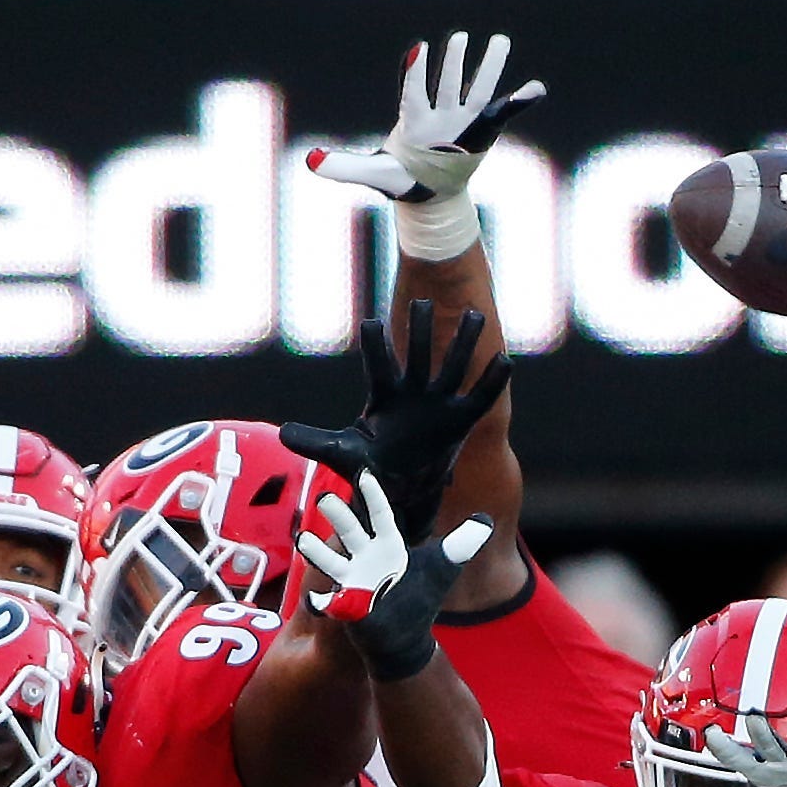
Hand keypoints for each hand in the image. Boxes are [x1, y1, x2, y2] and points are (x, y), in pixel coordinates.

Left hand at [282, 300, 510, 545]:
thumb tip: (283, 433)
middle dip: (421, 331)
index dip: (375, 346)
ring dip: (464, 343)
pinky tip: (504, 360)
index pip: (379, 365)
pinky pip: (480, 397)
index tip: (371, 326)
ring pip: (452, 366)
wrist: (399, 483)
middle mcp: (413, 391)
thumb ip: (315, 441)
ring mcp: (438, 402)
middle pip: (418, 355)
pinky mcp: (460, 419)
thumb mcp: (342, 452)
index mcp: (384, 395)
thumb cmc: (370, 462)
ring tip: (476, 315)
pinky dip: (492, 381)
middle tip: (420, 303)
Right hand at [295, 474, 490, 678]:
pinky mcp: (345, 608)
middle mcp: (366, 559)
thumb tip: (486, 520)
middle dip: (338, 516)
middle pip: (350, 532)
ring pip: (332, 563)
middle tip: (324, 497)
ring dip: (318, 554)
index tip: (364, 472)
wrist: (403, 637)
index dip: (373, 496)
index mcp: (388, 545)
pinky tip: (316, 600)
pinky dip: (322, 603)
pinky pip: (329, 604)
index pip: (381, 515)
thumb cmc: (419, 597)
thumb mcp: (443, 568)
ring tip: (305, 542)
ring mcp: (352, 582)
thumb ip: (462, 543)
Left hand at [307, 31, 544, 208]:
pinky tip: (536, 89)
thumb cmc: (398, 178)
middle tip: (459, 38)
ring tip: (500, 41)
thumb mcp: (372, 173)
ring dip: (489, 66)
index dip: (414, 72)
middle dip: (454, 62)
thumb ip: (342, 166)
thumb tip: (309, 161)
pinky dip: (520, 102)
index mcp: (414, 120)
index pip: (414, 92)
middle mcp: (440, 113)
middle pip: (447, 82)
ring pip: (476, 89)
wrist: (427, 193)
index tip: (417, 48)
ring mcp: (462, 119)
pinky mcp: (481, 130)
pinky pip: (502, 113)